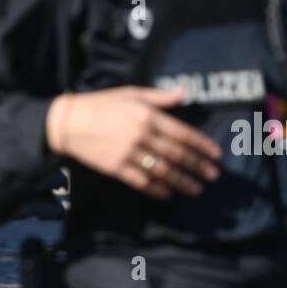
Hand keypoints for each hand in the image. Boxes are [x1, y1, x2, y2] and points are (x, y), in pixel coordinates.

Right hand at [45, 87, 221, 199]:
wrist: (70, 122)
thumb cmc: (102, 104)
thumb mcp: (131, 93)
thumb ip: (159, 97)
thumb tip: (184, 93)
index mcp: (147, 115)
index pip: (181, 133)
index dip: (201, 144)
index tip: (216, 154)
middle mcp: (140, 134)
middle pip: (175, 154)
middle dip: (197, 166)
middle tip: (213, 175)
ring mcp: (128, 153)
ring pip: (162, 170)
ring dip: (181, 181)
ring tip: (196, 189)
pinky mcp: (116, 167)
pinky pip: (141, 180)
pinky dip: (156, 188)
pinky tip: (167, 193)